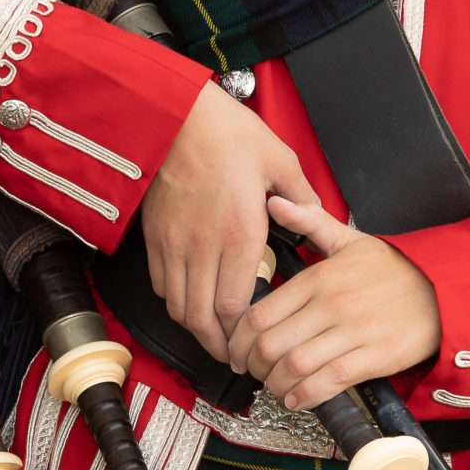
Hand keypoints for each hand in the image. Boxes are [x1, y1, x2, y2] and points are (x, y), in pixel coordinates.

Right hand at [140, 81, 319, 362]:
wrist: (176, 113)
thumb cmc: (227, 132)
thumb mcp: (279, 159)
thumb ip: (301, 196)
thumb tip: (314, 215)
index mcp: (240, 234)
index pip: (236, 308)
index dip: (242, 336)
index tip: (252, 346)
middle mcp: (203, 247)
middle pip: (202, 318)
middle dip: (218, 346)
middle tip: (232, 356)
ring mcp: (175, 242)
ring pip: (178, 306)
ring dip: (195, 328)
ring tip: (210, 334)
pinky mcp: (155, 232)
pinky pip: (160, 282)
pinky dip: (173, 300)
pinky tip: (187, 298)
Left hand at [230, 196, 438, 409]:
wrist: (444, 290)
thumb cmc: (393, 267)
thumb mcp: (349, 239)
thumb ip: (308, 222)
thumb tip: (273, 202)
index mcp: (318, 277)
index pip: (260, 313)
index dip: (238, 338)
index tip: (234, 348)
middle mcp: (331, 305)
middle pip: (271, 344)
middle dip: (252, 364)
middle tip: (248, 370)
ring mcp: (353, 333)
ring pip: (296, 366)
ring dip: (275, 384)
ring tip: (271, 385)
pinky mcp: (375, 358)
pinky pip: (330, 382)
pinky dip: (305, 396)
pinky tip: (296, 399)